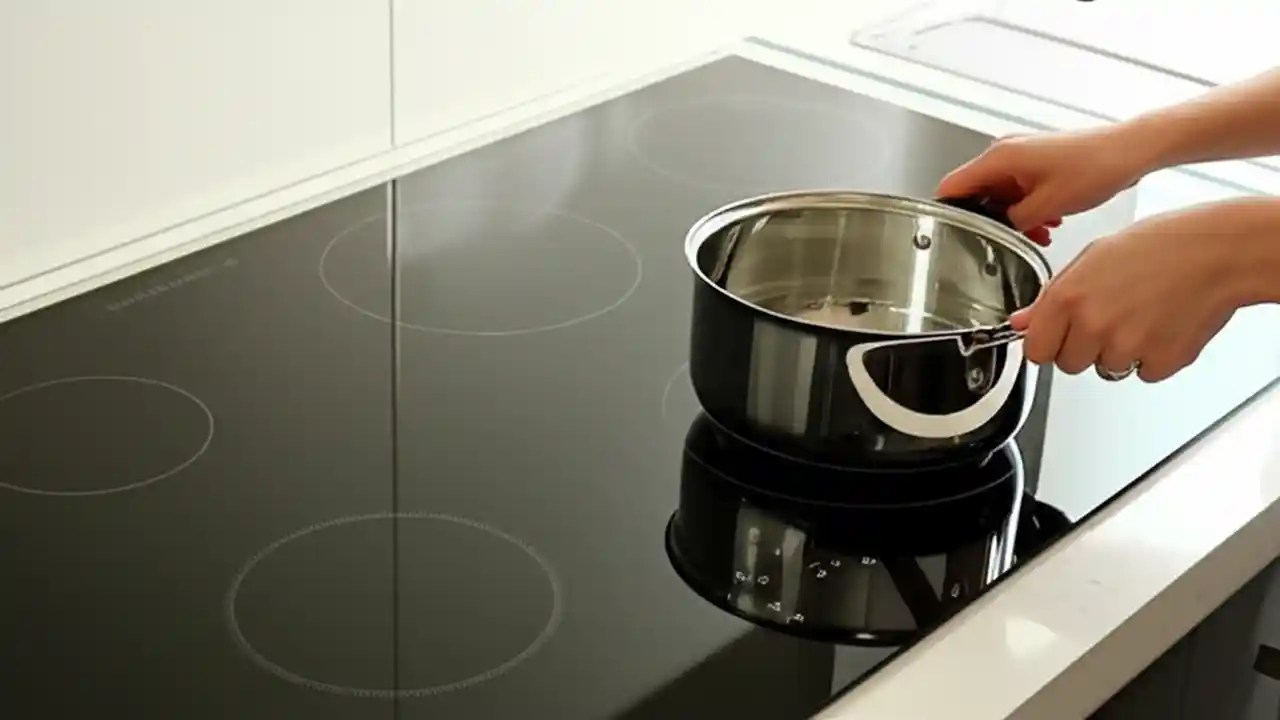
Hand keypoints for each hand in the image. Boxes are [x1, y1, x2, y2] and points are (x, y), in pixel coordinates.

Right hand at [937, 127, 1153, 244]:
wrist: (1130, 150)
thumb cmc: (1096, 167)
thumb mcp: (1047, 205)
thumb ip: (1012, 221)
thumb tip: (997, 231)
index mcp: (999, 158)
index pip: (951, 187)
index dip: (947, 213)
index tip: (951, 235)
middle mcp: (1005, 153)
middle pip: (977, 193)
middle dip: (991, 220)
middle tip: (1007, 241)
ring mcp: (1021, 156)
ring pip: (1000, 195)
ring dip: (1013, 218)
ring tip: (1037, 234)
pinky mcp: (1036, 162)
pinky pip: (1019, 190)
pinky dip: (1027, 208)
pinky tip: (1048, 222)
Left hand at [1011, 203, 1249, 382]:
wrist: (1216, 252)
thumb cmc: (1159, 247)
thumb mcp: (1092, 258)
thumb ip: (1052, 297)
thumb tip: (1021, 322)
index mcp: (1068, 297)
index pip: (1036, 349)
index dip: (1047, 343)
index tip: (1057, 337)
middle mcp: (1093, 325)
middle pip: (1068, 364)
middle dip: (1083, 348)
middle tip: (1109, 318)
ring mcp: (1126, 347)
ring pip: (1106, 369)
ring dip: (1118, 351)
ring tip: (1140, 316)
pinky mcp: (1160, 362)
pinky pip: (1142, 373)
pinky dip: (1151, 358)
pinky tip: (1161, 326)